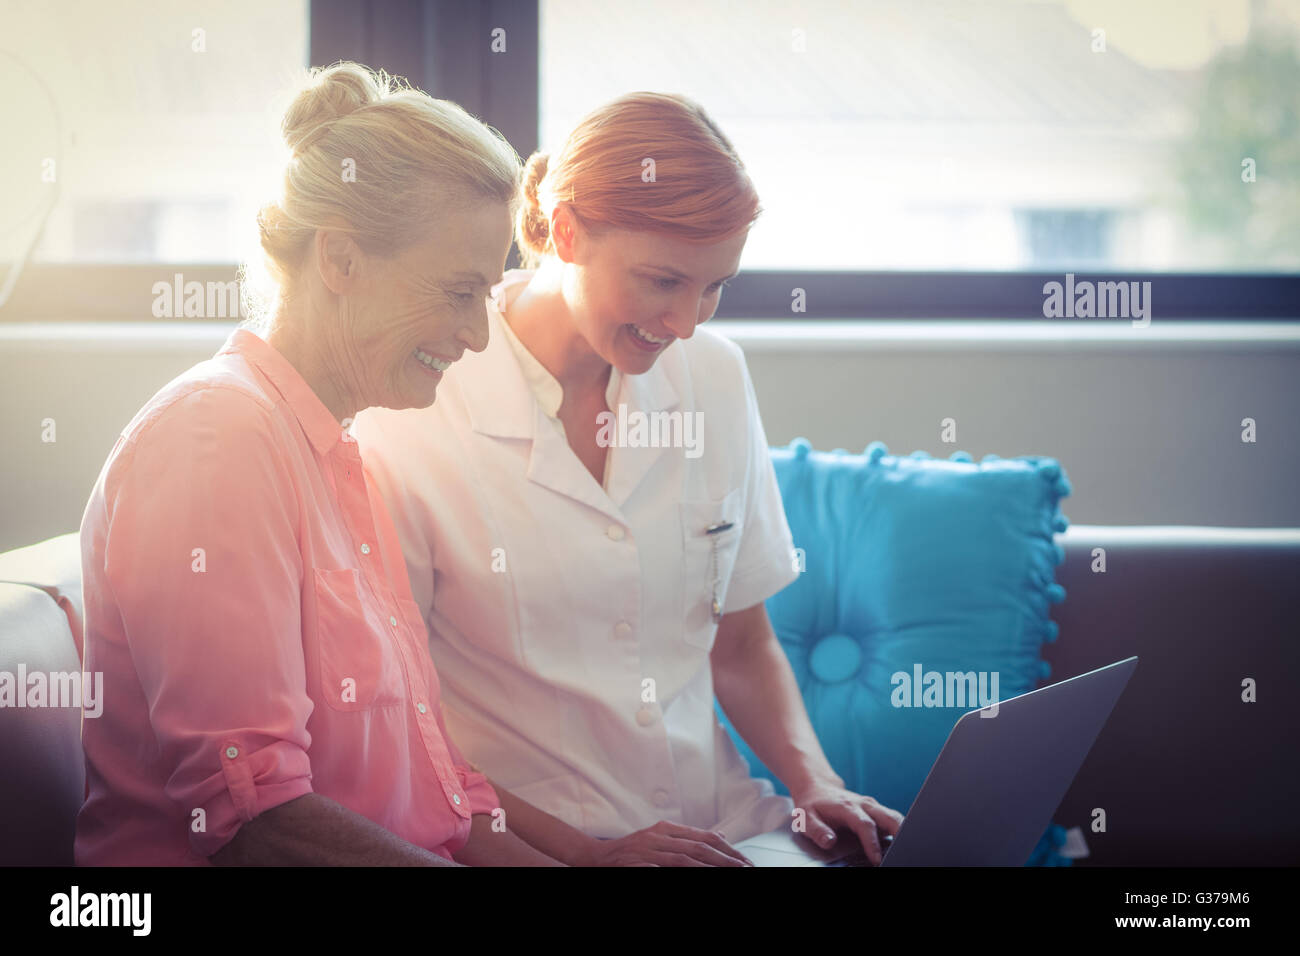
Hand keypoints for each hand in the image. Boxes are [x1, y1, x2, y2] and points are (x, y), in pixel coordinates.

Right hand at [572, 820, 754, 866]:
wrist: (595, 858)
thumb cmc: (631, 852)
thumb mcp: (660, 839)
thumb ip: (688, 837)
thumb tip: (720, 834)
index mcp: (666, 828)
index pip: (704, 837)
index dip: (727, 849)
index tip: (745, 861)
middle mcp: (658, 836)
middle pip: (698, 847)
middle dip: (725, 860)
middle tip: (745, 869)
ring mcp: (646, 851)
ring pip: (684, 859)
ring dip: (709, 868)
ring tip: (729, 874)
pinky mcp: (635, 864)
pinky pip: (660, 869)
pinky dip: (679, 872)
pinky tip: (695, 874)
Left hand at [789, 779, 904, 864]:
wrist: (817, 787)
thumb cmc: (813, 805)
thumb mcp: (806, 818)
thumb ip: (817, 831)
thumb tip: (829, 842)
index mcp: (847, 807)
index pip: (865, 825)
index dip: (872, 843)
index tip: (876, 859)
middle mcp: (864, 805)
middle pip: (889, 817)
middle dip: (900, 833)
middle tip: (904, 852)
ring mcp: (872, 807)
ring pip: (894, 817)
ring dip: (903, 831)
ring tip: (907, 848)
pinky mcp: (876, 810)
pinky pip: (892, 819)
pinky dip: (900, 830)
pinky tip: (902, 844)